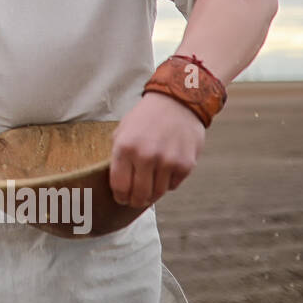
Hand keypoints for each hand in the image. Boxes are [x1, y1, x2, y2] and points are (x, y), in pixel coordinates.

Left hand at [108, 91, 205, 207]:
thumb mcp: (123, 130)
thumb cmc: (146, 117)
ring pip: (157, 193)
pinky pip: (173, 185)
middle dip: (135, 201)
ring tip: (149, 188)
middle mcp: (146, 156)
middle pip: (139, 194)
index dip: (120, 196)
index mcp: (125, 147)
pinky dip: (168, 183)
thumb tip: (117, 182)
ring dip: (152, 194)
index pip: (119, 185)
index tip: (121, 198)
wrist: (178, 102)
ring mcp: (167, 161)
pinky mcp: (185, 165)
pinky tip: (165, 172)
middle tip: (135, 201)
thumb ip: (118, 155)